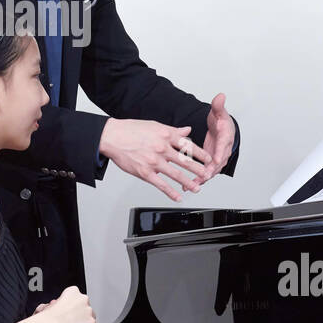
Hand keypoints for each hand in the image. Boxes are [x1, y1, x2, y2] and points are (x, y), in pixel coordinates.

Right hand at [35, 288, 98, 322]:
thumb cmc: (48, 316)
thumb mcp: (53, 304)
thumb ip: (60, 304)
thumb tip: (58, 305)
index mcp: (73, 291)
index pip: (78, 299)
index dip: (74, 308)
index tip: (69, 313)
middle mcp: (83, 298)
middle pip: (86, 308)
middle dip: (80, 315)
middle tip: (71, 322)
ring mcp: (88, 310)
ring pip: (91, 317)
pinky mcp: (91, 322)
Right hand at [98, 117, 212, 201]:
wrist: (113, 136)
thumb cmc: (131, 130)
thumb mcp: (155, 125)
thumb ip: (173, 130)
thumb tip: (187, 130)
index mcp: (166, 135)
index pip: (189, 145)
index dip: (201, 154)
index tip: (209, 159)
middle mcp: (162, 148)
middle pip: (186, 161)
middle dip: (199, 170)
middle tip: (208, 175)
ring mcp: (154, 161)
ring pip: (176, 174)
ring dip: (189, 182)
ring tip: (197, 188)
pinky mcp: (145, 172)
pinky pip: (161, 184)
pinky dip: (171, 192)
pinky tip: (178, 197)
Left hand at [199, 93, 234, 180]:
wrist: (223, 129)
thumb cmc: (222, 121)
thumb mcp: (219, 112)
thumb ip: (218, 106)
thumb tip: (220, 96)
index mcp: (225, 138)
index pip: (223, 146)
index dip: (220, 153)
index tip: (216, 159)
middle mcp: (223, 150)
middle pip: (218, 163)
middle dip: (210, 170)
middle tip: (203, 176)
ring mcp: (217, 158)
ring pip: (211, 170)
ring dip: (202, 177)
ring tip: (193, 184)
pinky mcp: (210, 162)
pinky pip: (204, 172)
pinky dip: (197, 179)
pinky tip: (187, 185)